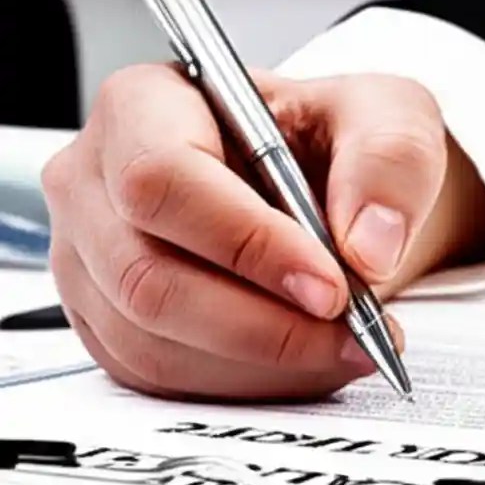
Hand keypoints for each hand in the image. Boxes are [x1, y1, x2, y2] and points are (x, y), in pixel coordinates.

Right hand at [43, 65, 484, 398]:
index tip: (331, 285)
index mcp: (146, 104)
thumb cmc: (339, 138)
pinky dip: (250, 381)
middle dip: (264, 322)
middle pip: (146, 275)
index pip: (163, 179)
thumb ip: (391, 161)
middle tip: (354, 330)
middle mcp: (97, 181)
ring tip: (349, 344)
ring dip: (265, 361)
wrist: (337, 187)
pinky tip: (311, 358)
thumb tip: (369, 246)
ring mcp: (93, 260)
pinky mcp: (113, 325)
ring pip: (152, 340)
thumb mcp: (390, 114)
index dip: (247, 243)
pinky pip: (164, 376)